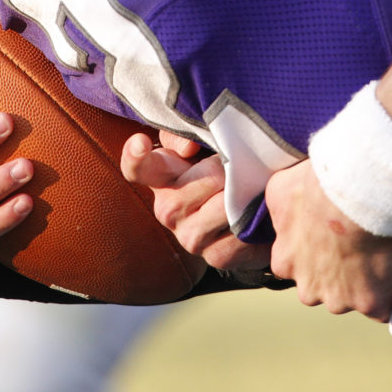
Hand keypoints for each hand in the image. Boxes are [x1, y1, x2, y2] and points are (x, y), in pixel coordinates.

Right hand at [121, 130, 271, 274]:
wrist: (251, 211)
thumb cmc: (220, 169)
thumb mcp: (201, 142)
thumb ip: (186, 135)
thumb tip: (187, 149)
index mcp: (160, 176)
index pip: (137, 167)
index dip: (135, 155)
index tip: (141, 142)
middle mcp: (167, 209)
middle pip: (209, 178)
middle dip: (233, 168)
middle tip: (243, 165)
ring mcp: (190, 236)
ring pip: (226, 206)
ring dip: (247, 192)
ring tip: (254, 186)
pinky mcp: (216, 256)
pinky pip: (242, 233)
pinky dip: (256, 219)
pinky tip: (256, 212)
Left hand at [265, 159, 391, 320]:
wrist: (357, 195)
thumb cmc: (318, 187)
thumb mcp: (280, 190)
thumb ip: (279, 213)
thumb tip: (283, 217)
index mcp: (285, 262)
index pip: (295, 266)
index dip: (314, 253)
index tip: (329, 237)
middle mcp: (308, 289)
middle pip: (322, 288)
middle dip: (334, 273)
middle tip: (353, 243)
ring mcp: (340, 300)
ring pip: (350, 298)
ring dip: (362, 282)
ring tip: (377, 252)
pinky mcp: (371, 304)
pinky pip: (381, 307)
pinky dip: (388, 293)